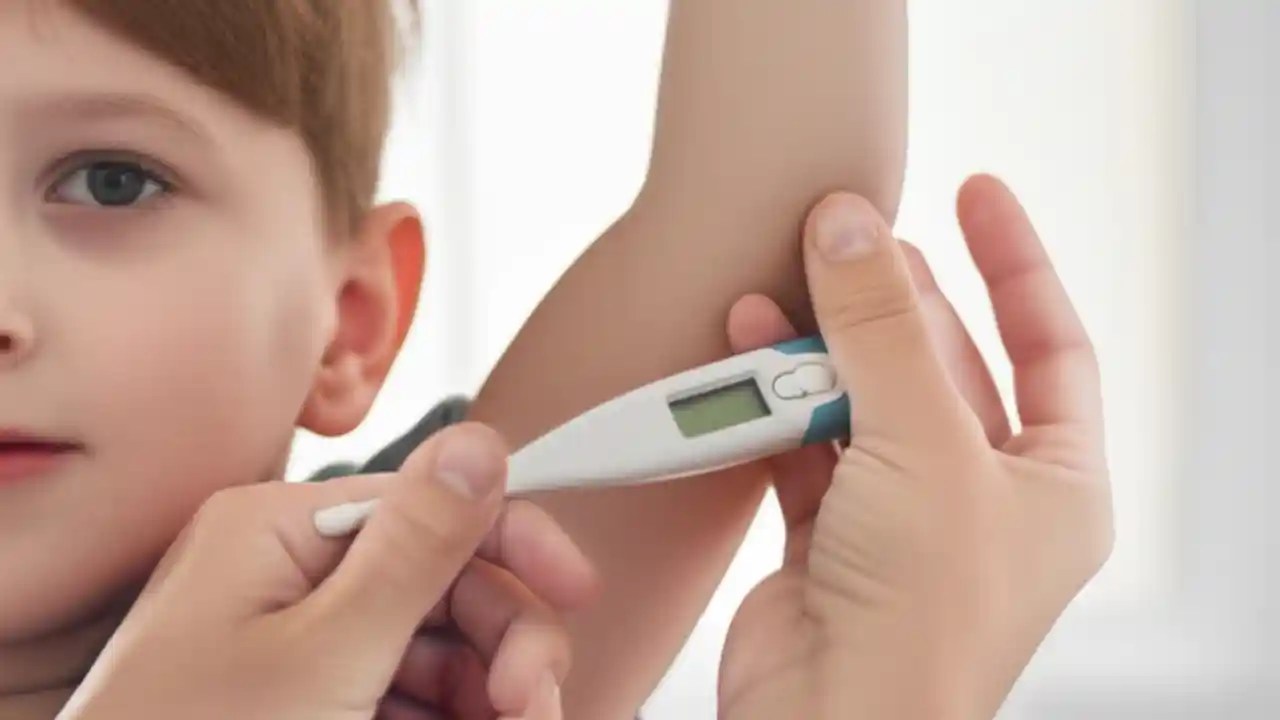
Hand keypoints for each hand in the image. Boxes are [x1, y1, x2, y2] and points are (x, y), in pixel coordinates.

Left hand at [60, 423, 597, 719]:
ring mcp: (296, 646)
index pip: (430, 504)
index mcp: (276, 534)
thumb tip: (480, 446)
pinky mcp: (307, 702)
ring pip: (433, 648)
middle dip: (503, 644)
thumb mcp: (325, 653)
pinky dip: (445, 717)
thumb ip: (414, 548)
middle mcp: (286, 577)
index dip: (515, 542)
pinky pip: (403, 693)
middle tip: (533, 704)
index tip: (579, 586)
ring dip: (486, 691)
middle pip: (442, 584)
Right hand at [717, 175, 1112, 719]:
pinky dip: (774, 404)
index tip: (976, 192)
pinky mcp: (829, 538)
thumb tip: (848, 225)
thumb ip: (880, 329)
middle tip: (847, 237)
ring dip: (818, 352)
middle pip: (941, 366)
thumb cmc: (921, 617)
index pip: (1053, 345)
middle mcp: (983, 500)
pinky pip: (805, 446)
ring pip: (862, 402)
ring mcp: (903, 520)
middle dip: (892, 303)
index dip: (1017, 262)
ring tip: (781, 290)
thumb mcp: (922, 444)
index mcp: (1055, 485)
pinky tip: (748, 353)